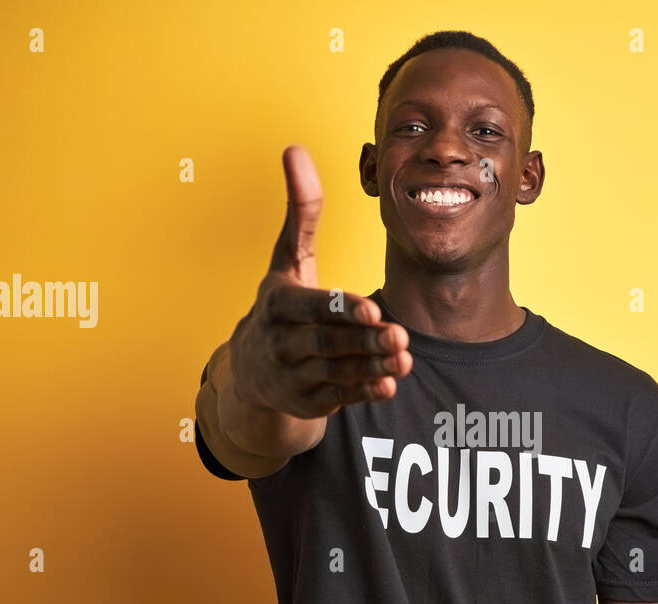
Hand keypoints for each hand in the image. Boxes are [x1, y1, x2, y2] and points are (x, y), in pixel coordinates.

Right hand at [228, 145, 411, 419]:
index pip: (310, 307)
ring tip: (404, 359)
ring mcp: (294, 375)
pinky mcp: (310, 400)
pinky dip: (365, 393)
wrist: (252, 372)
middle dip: (365, 340)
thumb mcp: (286, 259)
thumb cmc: (280, 304)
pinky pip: (340, 396)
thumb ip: (300, 210)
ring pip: (337, 371)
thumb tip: (295, 148)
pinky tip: (390, 385)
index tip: (371, 309)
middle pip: (329, 342)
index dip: (340, 309)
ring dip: (372, 366)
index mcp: (278, 303)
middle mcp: (281, 342)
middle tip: (401, 336)